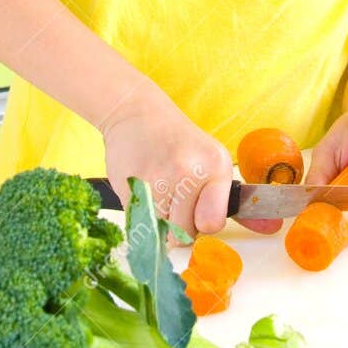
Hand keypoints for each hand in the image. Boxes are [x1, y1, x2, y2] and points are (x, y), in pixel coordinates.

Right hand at [100, 84, 233, 238]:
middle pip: (183, 234)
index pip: (212, 223)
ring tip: (158, 189)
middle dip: (177, 224)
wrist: (137, 113)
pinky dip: (139, 211)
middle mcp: (188, 172)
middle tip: (173, 198)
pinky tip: (144, 186)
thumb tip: (206, 231)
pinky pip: (137, 220)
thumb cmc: (177, 140)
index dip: (202, 223)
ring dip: (157, 218)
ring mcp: (158, 179)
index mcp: (215, 166)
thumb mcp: (209, 157)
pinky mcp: (131, 185)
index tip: (198, 215)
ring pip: (159, 231)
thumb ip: (215, 196)